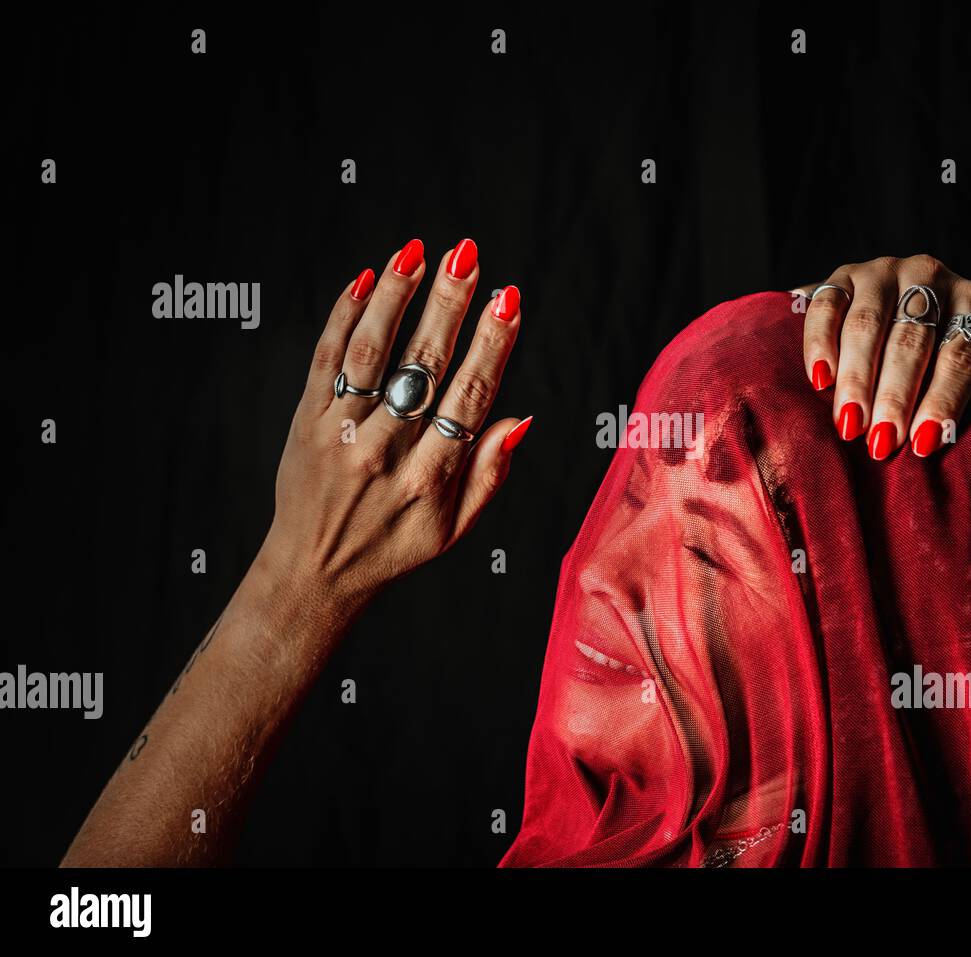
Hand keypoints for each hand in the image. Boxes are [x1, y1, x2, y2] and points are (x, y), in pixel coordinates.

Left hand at [263, 237, 531, 604]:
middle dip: (447, 304)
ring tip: (415, 253)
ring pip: (369, 352)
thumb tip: (520, 418)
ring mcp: (339, 433)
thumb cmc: (392, 547)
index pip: (468, 397)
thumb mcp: (454, 529)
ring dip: (394, 296)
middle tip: (466, 256)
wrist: (312, 572)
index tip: (507, 301)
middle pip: (421, 365)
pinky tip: (365, 280)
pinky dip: (343, 316)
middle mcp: (384, 452)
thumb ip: (490, 475)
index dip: (491, 345)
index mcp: (429, 479)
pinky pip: (325, 360)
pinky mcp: (304, 422)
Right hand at [798, 255, 970, 457]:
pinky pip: (828, 305)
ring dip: (857, 377)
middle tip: (883, 442)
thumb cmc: (949, 339)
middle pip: (912, 340)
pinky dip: (820, 343)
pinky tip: (821, 380)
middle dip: (896, 396)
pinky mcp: (843, 275)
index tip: (925, 442)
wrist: (903, 297)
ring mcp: (883, 272)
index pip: (961, 352)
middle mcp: (929, 276)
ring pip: (868, 324)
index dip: (944, 399)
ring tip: (850, 424)